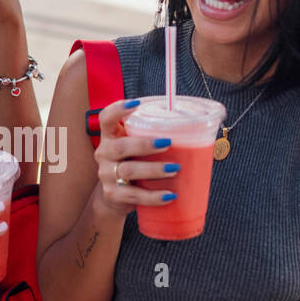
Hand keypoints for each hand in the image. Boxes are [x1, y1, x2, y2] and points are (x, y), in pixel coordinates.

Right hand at [93, 98, 179, 215]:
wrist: (115, 197)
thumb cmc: (133, 164)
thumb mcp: (135, 148)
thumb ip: (151, 137)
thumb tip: (194, 129)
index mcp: (111, 136)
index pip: (106, 118)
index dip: (118, 109)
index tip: (136, 104)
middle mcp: (105, 153)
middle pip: (120, 146)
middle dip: (145, 144)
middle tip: (168, 143)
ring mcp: (106, 174)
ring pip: (128, 170)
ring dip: (154, 169)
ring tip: (175, 169)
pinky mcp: (113, 194)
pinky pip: (134, 195)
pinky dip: (153, 196)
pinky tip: (169, 196)